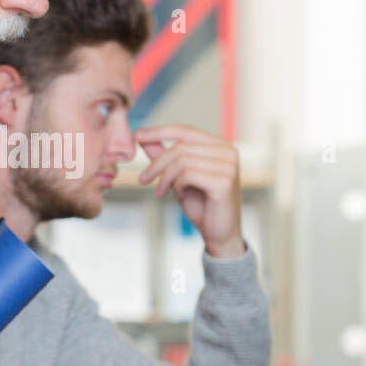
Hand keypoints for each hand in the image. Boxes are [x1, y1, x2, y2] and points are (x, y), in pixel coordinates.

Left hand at [134, 125, 245, 258]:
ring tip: (160, 191)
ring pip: (181, 160)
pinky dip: (176, 185)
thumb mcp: (178, 177)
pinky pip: (187, 175)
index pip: (185, 131)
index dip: (159, 132)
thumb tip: (143, 137)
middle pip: (180, 147)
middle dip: (157, 163)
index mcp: (219, 146)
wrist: (219, 234)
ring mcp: (228, 166)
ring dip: (164, 177)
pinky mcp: (224, 181)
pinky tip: (177, 196)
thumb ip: (164, 156)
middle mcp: (228, 151)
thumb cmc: (201, 205)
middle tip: (143, 179)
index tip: (137, 135)